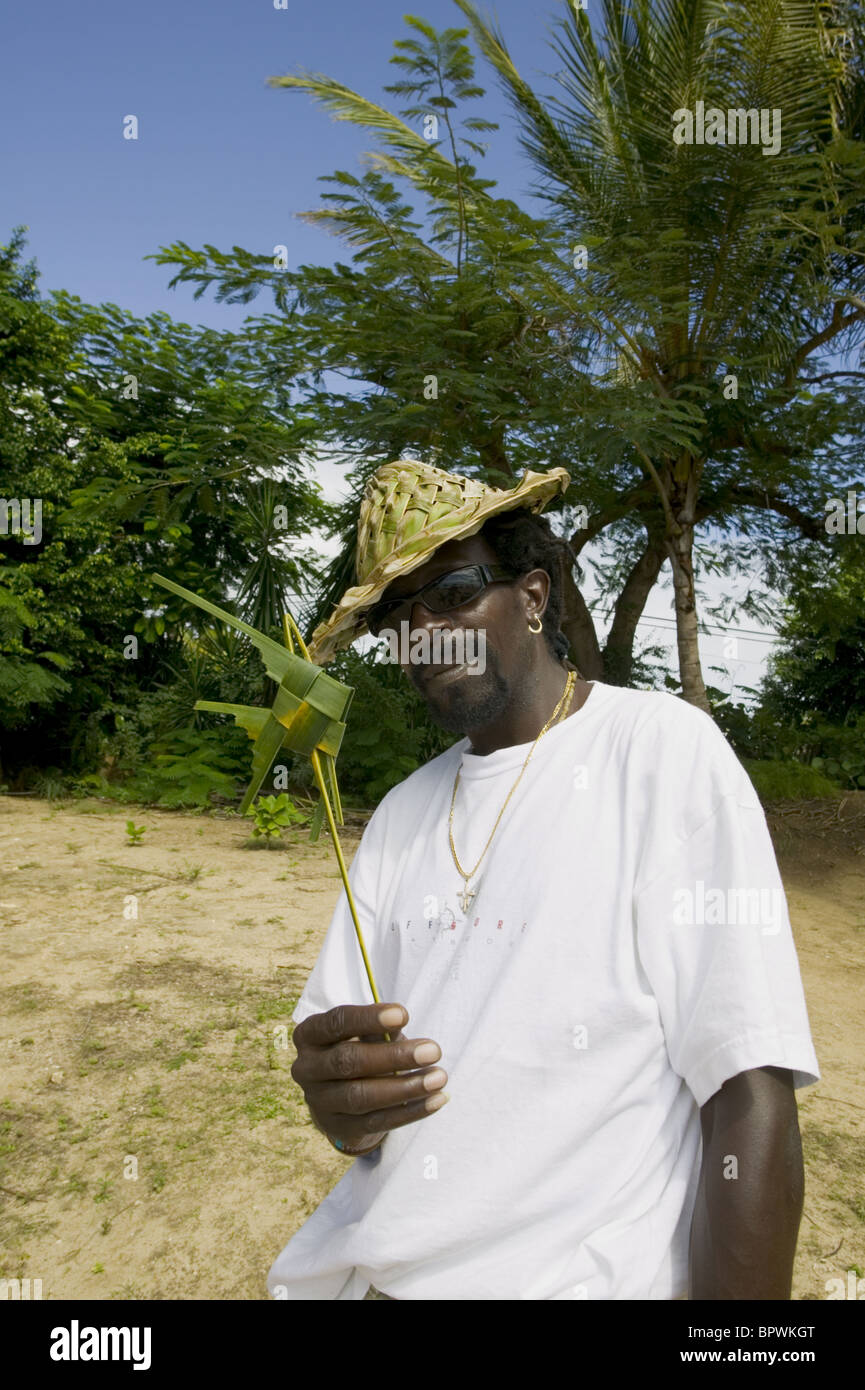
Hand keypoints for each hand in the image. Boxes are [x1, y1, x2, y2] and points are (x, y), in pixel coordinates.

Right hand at [291, 1003, 447, 1154]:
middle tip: (433, 1050)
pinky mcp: (338, 1128)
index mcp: (309, 1035)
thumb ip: (379, 1030)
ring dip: (405, 1087)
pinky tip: (436, 1100)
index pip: (337, 1022)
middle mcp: (306, 1068)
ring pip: (361, 1096)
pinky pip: (376, 1122)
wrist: (339, 1096)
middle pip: (348, 1061)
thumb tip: (399, 1025)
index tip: (405, 1015)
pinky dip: (410, 1111)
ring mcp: (319, 1102)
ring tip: (439, 1077)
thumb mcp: (363, 1034)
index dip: (369, 1018)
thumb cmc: (358, 1050)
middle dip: (394, 1056)